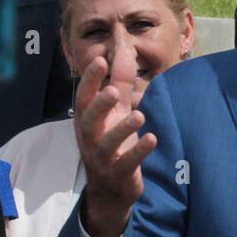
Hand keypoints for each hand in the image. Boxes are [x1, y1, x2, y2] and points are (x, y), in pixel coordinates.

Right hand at [73, 55, 156, 236]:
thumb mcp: (116, 110)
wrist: (110, 189)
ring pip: (107, 143)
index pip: (84, 96)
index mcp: (88, 119)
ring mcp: (102, 157)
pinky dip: (139, 152)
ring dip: (122, 129)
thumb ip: (121, 81)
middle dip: (100, 105)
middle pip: (89, 119)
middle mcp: (91, 137)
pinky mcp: (118, 173)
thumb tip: (125, 48)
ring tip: (139, 116)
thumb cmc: (112, 141)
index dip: (90, 80)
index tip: (100, 61)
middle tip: (113, 91)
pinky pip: (127, 163)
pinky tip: (152, 139)